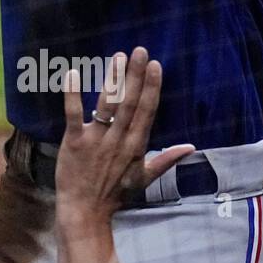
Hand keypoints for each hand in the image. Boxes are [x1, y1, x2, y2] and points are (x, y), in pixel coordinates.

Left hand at [56, 48, 193, 225]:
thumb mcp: (145, 177)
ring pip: (107, 105)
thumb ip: (166, 159)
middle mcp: (119, 139)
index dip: (152, 87)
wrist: (86, 211)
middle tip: (139, 51)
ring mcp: (96, 140)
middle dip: (135, 76)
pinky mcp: (74, 142)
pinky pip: (73, 114)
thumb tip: (190, 147)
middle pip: (130, 103)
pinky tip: (72, 73)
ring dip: (113, 80)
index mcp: (136, 146)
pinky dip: (72, 94)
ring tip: (117, 58)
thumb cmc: (115, 194)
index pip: (147, 111)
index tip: (156, 65)